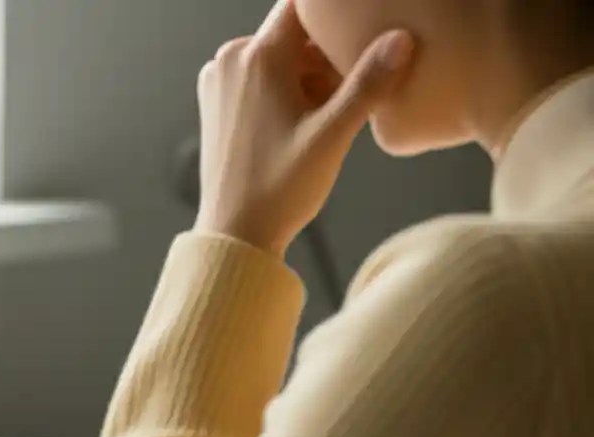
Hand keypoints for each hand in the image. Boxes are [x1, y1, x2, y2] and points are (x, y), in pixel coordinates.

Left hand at [194, 0, 415, 255]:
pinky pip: (259, 80)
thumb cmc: (279, 189)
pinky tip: (303, 126)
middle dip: (324, 59)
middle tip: (346, 97)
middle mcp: (230, 60)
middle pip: (293, 36)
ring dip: (307, 78)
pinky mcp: (215, 103)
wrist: (235, 234)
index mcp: (256, 57)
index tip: (357, 39)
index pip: (304, 6)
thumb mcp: (333, 136)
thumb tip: (401, 39)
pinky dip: (284, 92)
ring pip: (278, 59)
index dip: (335, 21)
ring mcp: (218, 82)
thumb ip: (368, 84)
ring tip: (327, 118)